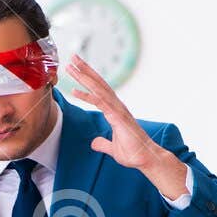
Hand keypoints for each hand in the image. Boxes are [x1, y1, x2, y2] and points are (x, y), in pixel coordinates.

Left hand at [66, 54, 187, 199]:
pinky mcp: (117, 117)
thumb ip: (103, 143)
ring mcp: (117, 110)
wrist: (145, 159)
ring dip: (83, 77)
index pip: (100, 90)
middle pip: (99, 83)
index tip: (78, 69)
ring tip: (71, 66)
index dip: (89, 78)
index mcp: (115, 110)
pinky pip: (100, 103)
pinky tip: (74, 90)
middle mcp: (116, 106)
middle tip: (73, 57)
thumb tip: (94, 143)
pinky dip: (86, 96)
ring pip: (98, 89)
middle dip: (85, 70)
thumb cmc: (133, 152)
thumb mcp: (112, 148)